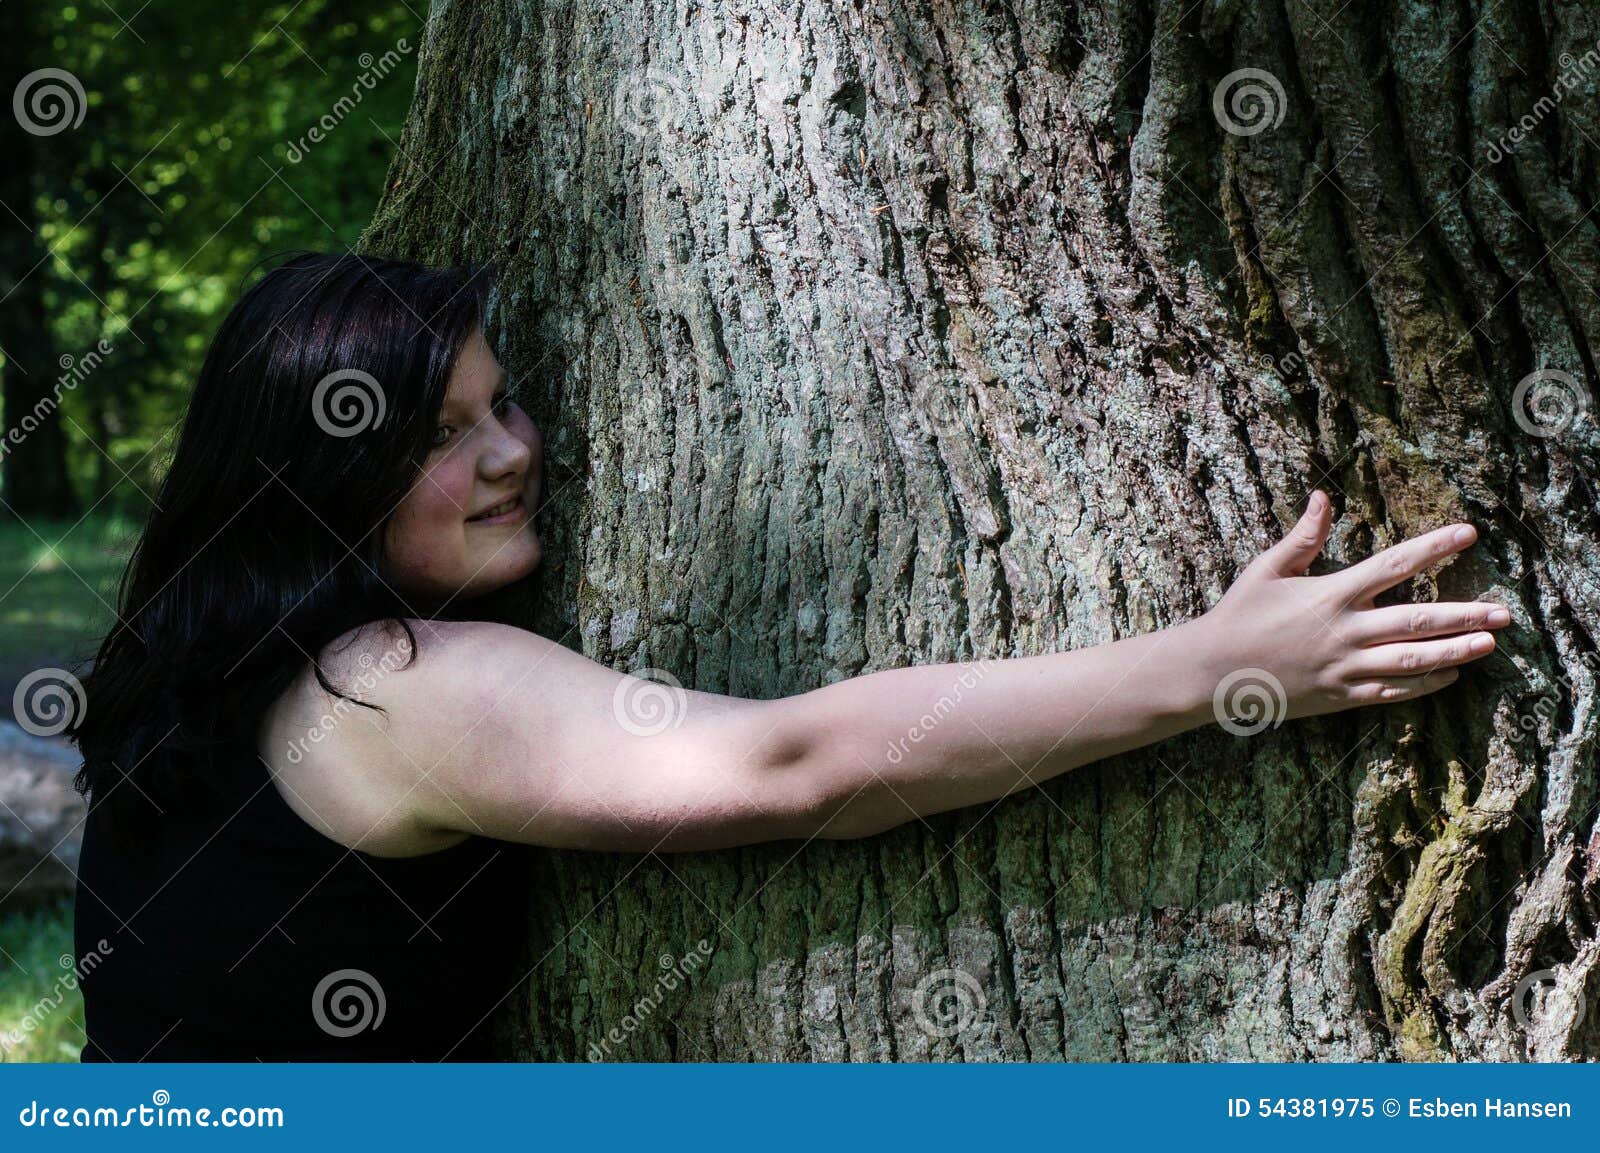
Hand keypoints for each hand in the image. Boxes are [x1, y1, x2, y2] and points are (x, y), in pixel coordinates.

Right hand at [1191, 490, 1508, 722]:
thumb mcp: (1266, 569)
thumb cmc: (1239, 615)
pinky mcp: (1341, 695)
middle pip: (1417, 619)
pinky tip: (1450, 674)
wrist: (1214, 671)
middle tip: (1503, 611)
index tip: (1469, 534)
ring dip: (1454, 651)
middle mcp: (1344, 631)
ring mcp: (1345, 667)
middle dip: (1463, 614)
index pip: (1394, 565)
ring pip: (1412, 660)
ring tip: (1489, 644)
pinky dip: (1424, 684)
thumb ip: (1302, 536)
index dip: (1435, 547)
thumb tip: (1323, 498)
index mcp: (1330, 594)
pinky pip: (1392, 691)